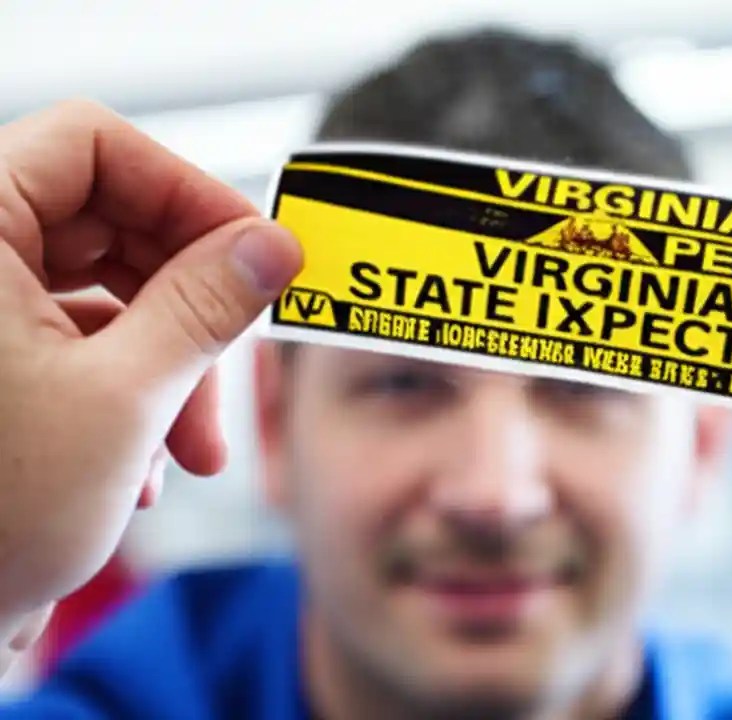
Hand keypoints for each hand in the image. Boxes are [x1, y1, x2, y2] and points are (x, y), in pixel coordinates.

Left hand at [0, 101, 301, 651]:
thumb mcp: (123, 399)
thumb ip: (206, 306)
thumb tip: (270, 247)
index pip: (90, 143)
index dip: (185, 188)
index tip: (254, 250)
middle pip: (110, 219)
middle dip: (190, 298)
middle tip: (237, 353)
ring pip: (109, 287)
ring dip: (172, 360)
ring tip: (195, 442)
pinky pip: (87, 341)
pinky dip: (137, 390)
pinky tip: (148, 464)